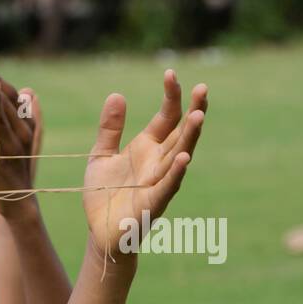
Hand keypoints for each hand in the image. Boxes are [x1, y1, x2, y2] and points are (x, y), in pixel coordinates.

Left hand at [0, 64, 41, 218]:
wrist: (18, 202)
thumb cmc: (16, 168)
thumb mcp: (22, 139)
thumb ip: (23, 116)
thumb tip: (28, 90)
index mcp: (28, 125)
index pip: (12, 97)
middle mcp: (23, 133)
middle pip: (6, 103)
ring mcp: (12, 147)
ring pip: (0, 118)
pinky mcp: (0, 162)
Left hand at [82, 71, 206, 258]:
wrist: (98, 230)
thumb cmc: (103, 194)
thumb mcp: (100, 154)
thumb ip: (110, 128)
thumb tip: (117, 94)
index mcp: (148, 147)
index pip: (167, 116)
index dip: (171, 95)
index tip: (170, 73)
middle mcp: (159, 161)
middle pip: (182, 131)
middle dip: (194, 110)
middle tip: (203, 87)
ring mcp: (159, 181)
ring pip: (180, 155)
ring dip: (190, 136)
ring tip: (199, 115)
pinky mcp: (153, 203)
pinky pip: (168, 186)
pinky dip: (176, 173)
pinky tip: (184, 158)